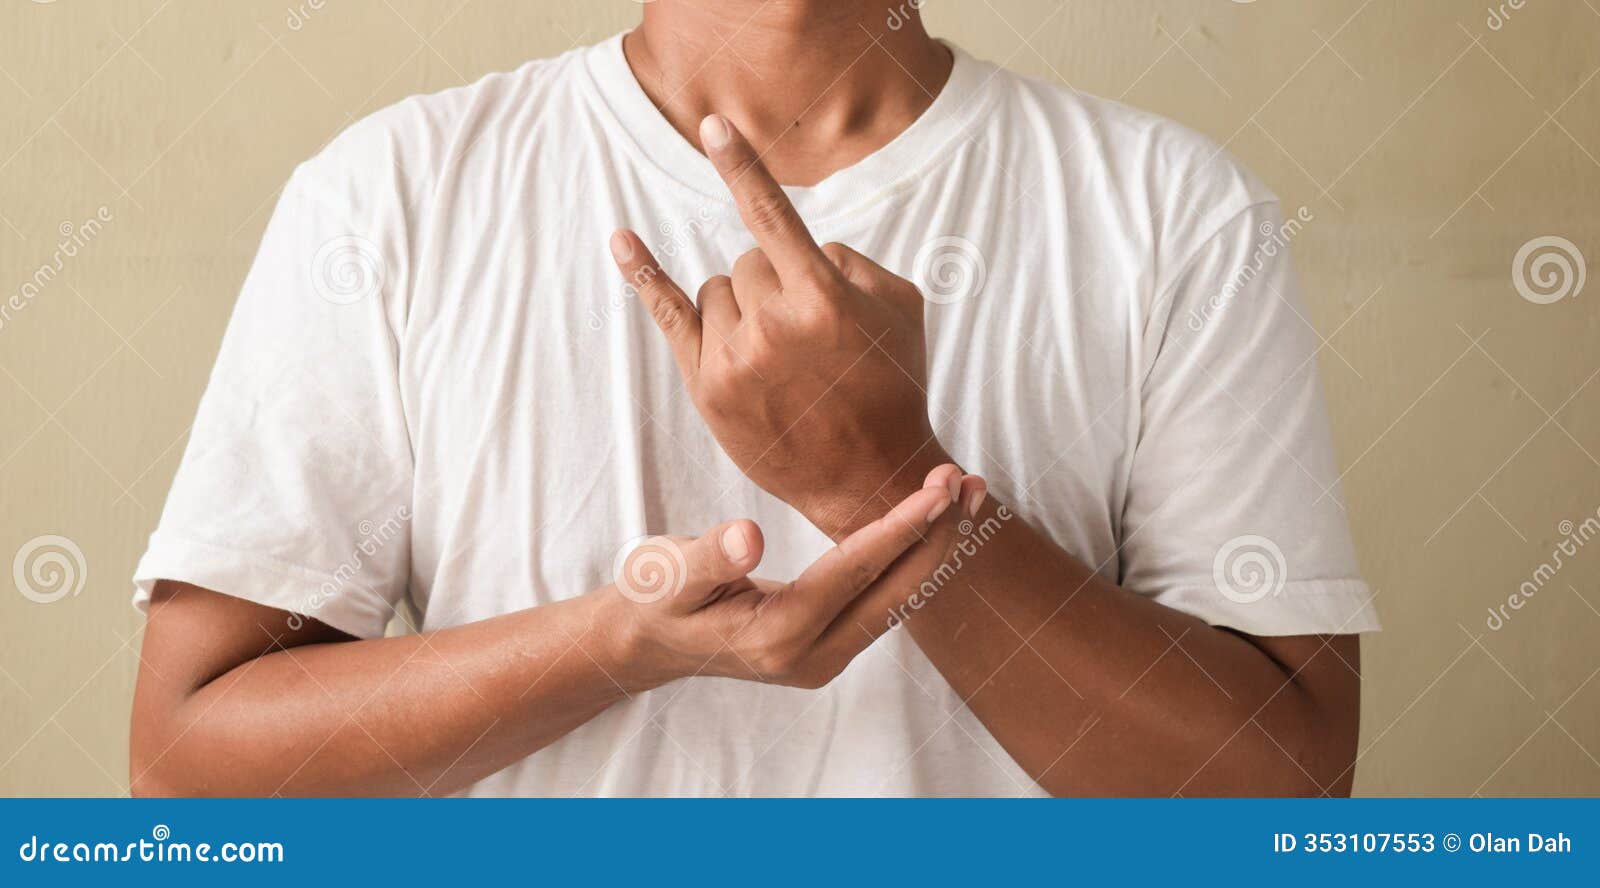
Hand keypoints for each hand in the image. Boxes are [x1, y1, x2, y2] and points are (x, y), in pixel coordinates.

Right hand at [598, 467, 982, 690]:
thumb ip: (708, 558)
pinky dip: (916, 556)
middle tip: (964, 479)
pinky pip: (886, 598)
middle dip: (936, 537)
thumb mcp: (667, 575)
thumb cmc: (655, 599)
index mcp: (776, 638)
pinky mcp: (832, 642)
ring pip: (898, 598)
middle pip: (893, 594)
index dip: (899, 530)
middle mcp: (812, 656)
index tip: (937, 490)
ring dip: (936, 546)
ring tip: (968, 490)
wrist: (648, 641)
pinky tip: (937, 519)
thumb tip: (746, 537)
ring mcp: (826, 656)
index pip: (852, 576)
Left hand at [610, 114, 949, 538]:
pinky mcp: (708, 388)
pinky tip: (621, 241)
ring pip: (717, 290)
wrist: (870, 477)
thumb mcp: (900, 310)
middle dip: (773, 283)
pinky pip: (669, 315)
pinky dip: (643, 275)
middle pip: (747, 261)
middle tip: (805, 337)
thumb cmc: (891, 386)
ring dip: (742, 306)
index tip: (712, 125)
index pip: (772, 216)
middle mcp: (773, 325)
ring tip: (780, 358)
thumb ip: (851, 261)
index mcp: (824, 298)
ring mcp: (735, 359)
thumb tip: (802, 246)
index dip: (741, 167)